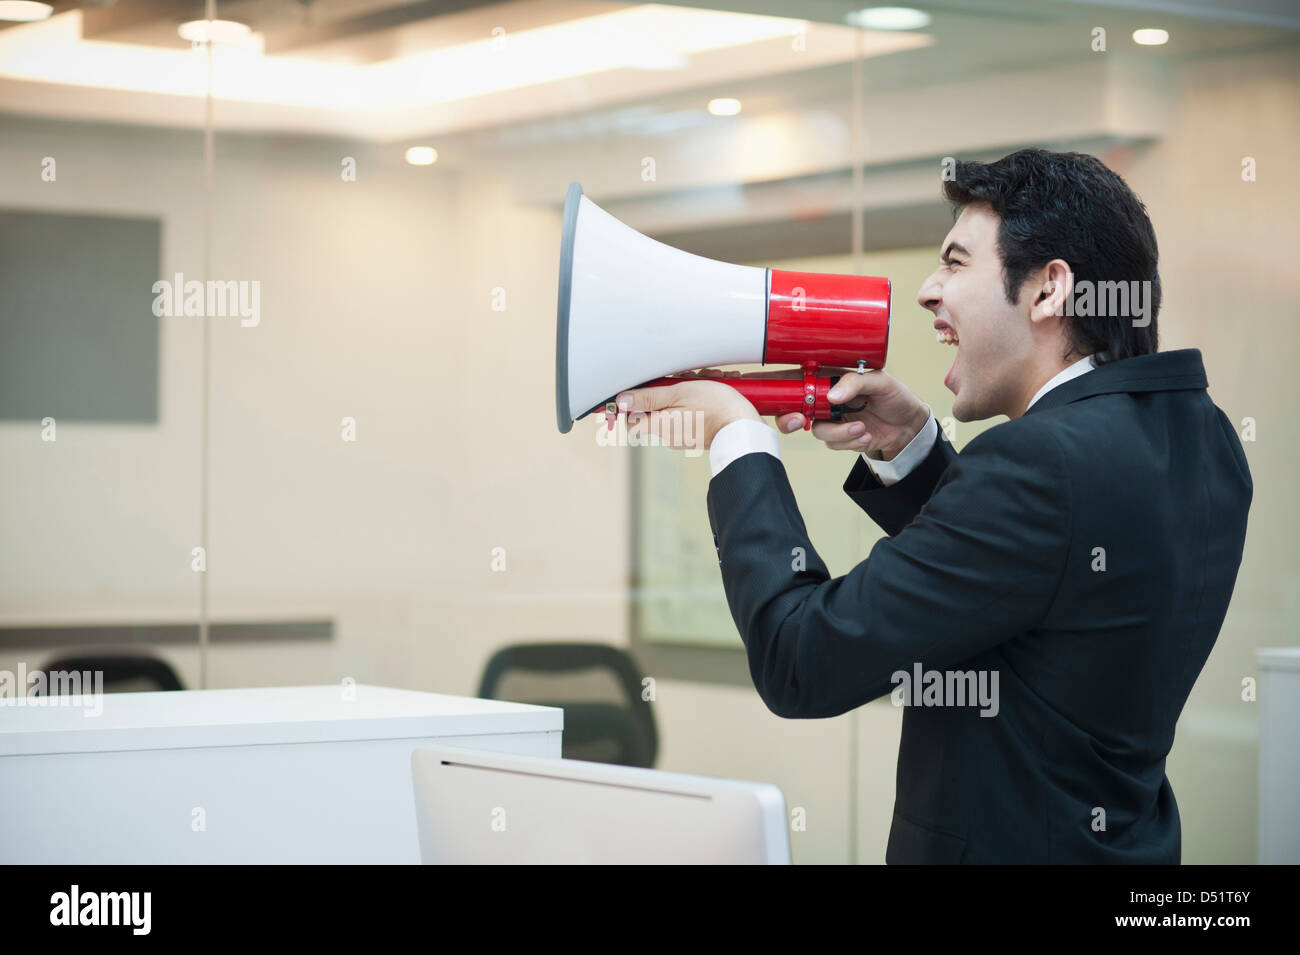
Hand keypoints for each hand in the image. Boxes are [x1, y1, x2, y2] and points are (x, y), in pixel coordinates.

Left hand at [615, 376, 761, 450]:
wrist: (745, 428)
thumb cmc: (717, 408)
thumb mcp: (680, 393)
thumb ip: (649, 397)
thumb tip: (622, 401)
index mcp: (659, 425)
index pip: (631, 419)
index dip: (633, 402)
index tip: (641, 390)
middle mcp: (668, 435)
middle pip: (657, 407)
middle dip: (671, 388)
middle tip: (692, 377)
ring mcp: (683, 436)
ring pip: (676, 407)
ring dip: (690, 390)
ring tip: (710, 380)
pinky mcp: (697, 435)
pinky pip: (690, 414)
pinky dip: (700, 401)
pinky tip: (715, 389)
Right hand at [774, 368, 928, 459]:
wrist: (909, 425)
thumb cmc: (895, 396)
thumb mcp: (880, 381)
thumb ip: (854, 383)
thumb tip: (832, 396)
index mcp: (830, 379)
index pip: (798, 381)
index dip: (778, 388)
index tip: (772, 394)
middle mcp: (826, 400)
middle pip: (793, 411)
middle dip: (790, 419)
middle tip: (799, 419)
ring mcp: (832, 420)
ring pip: (817, 431)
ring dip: (839, 433)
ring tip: (862, 428)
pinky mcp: (841, 437)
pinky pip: (833, 444)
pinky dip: (851, 442)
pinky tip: (867, 435)